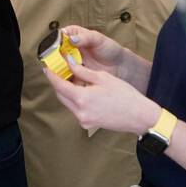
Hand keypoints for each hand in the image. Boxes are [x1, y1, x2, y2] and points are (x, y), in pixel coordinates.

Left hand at [42, 59, 159, 134]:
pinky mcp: (88, 123)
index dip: (51, 75)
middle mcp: (80, 112)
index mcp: (82, 98)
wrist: (139, 116)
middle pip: (61, 95)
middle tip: (58, 70)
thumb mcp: (103, 78)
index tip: (47, 67)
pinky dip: (76, 99)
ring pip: (68, 102)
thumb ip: (83, 71)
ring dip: (67, 91)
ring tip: (72, 78)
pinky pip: (76, 109)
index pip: (59, 85)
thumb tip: (69, 63)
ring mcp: (83, 120)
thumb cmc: (125, 96)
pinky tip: (83, 90)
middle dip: (58, 82)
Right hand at [60, 25, 126, 78]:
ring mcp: (71, 62)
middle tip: (55, 62)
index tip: (55, 47)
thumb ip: (86, 38)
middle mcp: (69, 49)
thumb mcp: (99, 39)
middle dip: (54, 57)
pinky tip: (65, 80)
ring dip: (57, 69)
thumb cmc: (110, 49)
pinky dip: (64, 78)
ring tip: (60, 72)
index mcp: (73, 35)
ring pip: (58, 64)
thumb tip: (72, 39)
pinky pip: (65, 76)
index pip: (59, 36)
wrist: (120, 66)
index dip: (55, 42)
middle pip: (55, 52)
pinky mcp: (74, 74)